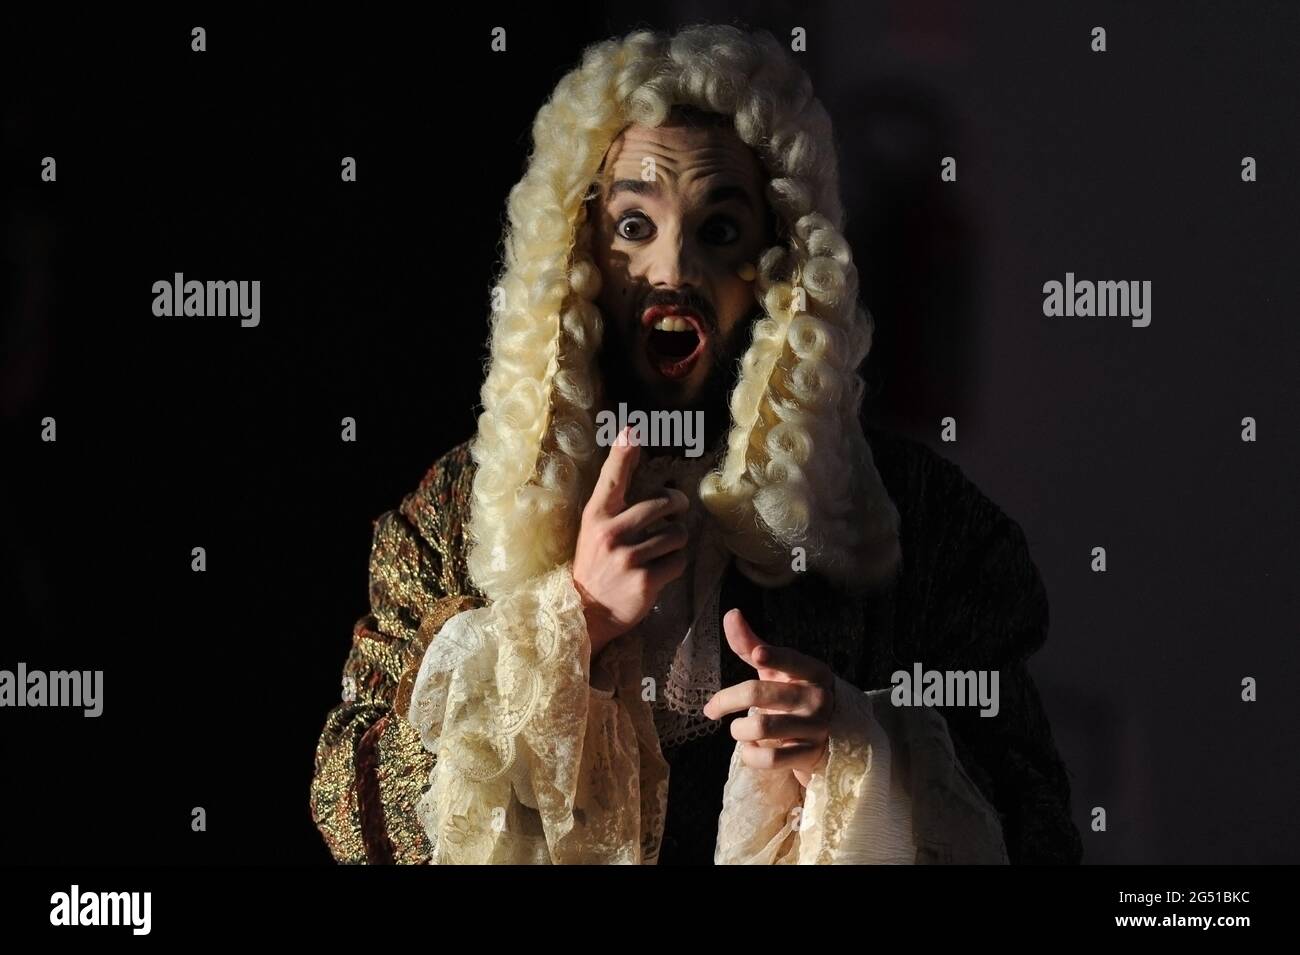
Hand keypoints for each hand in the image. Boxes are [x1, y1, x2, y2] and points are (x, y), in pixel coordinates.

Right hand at [572, 427, 691, 657]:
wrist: (587, 614)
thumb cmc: (596, 565)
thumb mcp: (595, 529)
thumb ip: (613, 499)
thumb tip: (631, 454)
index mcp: (596, 517)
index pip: (612, 479)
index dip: (623, 453)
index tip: (633, 429)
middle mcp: (610, 533)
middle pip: (663, 504)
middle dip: (676, 507)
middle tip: (674, 512)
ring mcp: (627, 558)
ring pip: (676, 534)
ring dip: (676, 541)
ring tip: (662, 549)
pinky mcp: (645, 581)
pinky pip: (678, 561)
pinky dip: (675, 565)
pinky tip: (661, 570)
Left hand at [702, 608, 836, 786]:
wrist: (831, 736)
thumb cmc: (794, 694)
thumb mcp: (778, 670)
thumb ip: (751, 645)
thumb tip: (731, 614)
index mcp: (812, 671)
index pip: (791, 661)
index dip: (774, 657)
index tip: (758, 655)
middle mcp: (816, 697)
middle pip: (760, 694)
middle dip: (727, 700)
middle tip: (712, 708)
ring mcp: (815, 727)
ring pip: (762, 727)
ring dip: (739, 730)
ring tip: (739, 729)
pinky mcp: (809, 754)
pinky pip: (770, 759)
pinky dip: (751, 755)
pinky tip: (751, 748)